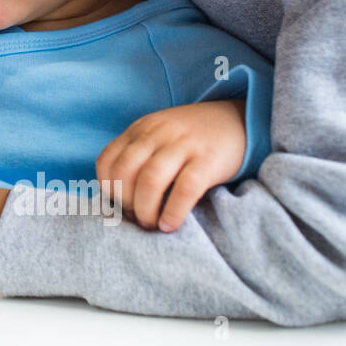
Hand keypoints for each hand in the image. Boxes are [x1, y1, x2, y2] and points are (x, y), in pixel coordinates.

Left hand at [95, 99, 247, 232]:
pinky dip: (173, 212)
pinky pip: (184, 189)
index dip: (107, 189)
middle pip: (124, 173)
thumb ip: (138, 156)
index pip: (107, 161)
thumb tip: (118, 200)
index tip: (118, 207)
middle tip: (137, 219)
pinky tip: (170, 224)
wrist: (238, 120)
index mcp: (141, 129)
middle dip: (125, 203)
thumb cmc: (193, 139)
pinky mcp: (209, 160)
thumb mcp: (159, 137)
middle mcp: (158, 133)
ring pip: (150, 180)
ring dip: (145, 210)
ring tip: (151, 224)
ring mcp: (183, 145)